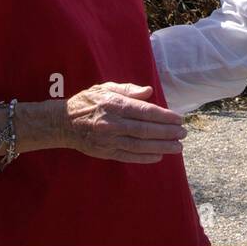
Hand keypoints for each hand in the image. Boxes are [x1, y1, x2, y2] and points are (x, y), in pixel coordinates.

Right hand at [61, 82, 185, 163]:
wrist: (63, 123)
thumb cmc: (88, 102)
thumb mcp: (105, 88)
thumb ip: (128, 89)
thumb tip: (149, 91)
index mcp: (114, 105)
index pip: (144, 111)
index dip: (164, 116)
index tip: (179, 119)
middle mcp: (112, 123)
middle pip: (145, 130)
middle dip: (167, 133)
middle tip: (183, 134)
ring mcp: (108, 140)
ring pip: (140, 145)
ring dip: (161, 147)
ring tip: (177, 147)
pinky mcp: (105, 152)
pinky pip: (129, 157)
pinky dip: (145, 158)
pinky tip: (159, 156)